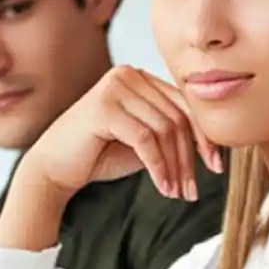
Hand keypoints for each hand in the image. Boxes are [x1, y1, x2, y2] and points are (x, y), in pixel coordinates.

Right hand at [23, 65, 220, 202]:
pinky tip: (163, 188)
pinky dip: (159, 167)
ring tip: (178, 193)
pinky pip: (145, 139)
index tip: (216, 167)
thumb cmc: (96, 156)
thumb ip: (170, 133)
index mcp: (138, 77)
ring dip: (175, 167)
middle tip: (193, 189)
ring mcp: (114, 87)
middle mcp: (128, 75)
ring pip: (164, 129)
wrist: (52, 169)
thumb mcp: (143, 142)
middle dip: (190, 157)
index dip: (204, 136)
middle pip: (177, 117)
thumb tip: (213, 142)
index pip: (184, 104)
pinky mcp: (104, 107)